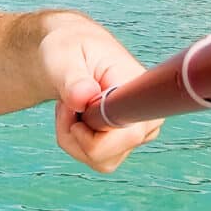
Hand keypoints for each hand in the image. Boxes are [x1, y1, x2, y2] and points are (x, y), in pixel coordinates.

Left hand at [43, 24, 161, 173]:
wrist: (72, 54)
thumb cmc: (71, 50)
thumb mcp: (64, 56)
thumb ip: (72, 78)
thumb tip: (83, 98)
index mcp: (140, 91)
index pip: (130, 135)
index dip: (95, 136)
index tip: (76, 108)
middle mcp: (147, 117)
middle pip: (107, 155)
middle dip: (74, 134)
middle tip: (67, 102)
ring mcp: (137, 133)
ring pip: (100, 161)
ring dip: (73, 138)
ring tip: (71, 105)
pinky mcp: (124, 143)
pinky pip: (95, 159)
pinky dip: (75, 142)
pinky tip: (76, 116)